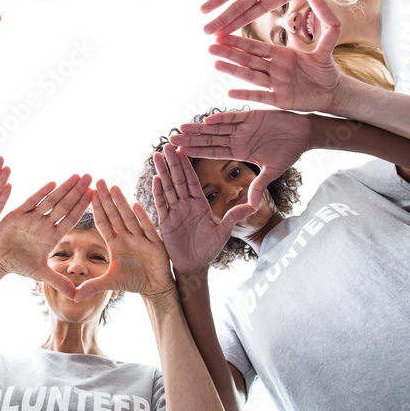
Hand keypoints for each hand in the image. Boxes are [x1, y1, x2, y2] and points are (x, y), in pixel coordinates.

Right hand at [0, 174, 92, 297]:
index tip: (95, 195)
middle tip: (92, 177)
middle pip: (65, 205)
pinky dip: (42, 193)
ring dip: (64, 188)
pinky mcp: (18, 214)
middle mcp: (45, 224)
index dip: (83, 207)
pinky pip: (32, 201)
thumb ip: (59, 282)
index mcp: (52, 236)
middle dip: (78, 192)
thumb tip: (77, 296)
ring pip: (52, 200)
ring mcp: (32, 217)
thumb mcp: (41, 275)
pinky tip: (53, 183)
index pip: (71, 219)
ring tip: (78, 176)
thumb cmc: (19, 265)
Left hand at [73, 180, 174, 302]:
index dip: (96, 209)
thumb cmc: (133, 282)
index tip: (88, 194)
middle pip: (114, 215)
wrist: (155, 288)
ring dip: (121, 203)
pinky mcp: (154, 245)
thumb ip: (92, 286)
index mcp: (115, 244)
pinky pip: (147, 229)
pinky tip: (135, 205)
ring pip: (129, 218)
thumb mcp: (110, 283)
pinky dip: (142, 218)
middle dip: (106, 199)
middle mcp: (127, 238)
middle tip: (98, 181)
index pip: (103, 223)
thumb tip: (73, 295)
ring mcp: (141, 239)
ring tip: (114, 188)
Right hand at [151, 146, 254, 273]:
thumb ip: (234, 216)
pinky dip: (158, 191)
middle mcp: (186, 204)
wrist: (195, 266)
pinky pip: (161, 204)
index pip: (193, 180)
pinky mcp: (165, 221)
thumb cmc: (210, 249)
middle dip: (173, 162)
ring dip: (163, 171)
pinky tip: (156, 178)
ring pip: (168, 187)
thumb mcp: (224, 231)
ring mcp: (175, 211)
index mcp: (200, 203)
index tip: (185, 148)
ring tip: (157, 155)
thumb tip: (253, 205)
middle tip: (167, 144)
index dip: (188, 165)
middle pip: (178, 179)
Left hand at [171, 110, 310, 211]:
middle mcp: (237, 138)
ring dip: (200, 128)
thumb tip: (251, 207)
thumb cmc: (289, 151)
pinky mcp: (253, 115)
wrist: (304, 132)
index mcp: (239, 151)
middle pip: (209, 139)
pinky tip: (207, 121)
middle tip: (170, 140)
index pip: (212, 152)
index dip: (196, 152)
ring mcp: (243, 126)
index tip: (178, 154)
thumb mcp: (272, 172)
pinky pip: (235, 117)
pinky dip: (222, 119)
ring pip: (217, 127)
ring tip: (181, 128)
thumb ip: (258, 186)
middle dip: (190, 140)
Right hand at [210, 33, 342, 112]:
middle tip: (210, 47)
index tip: (222, 35)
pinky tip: (230, 92)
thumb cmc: (326, 71)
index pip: (256, 47)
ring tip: (215, 64)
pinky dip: (246, 95)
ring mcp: (275, 84)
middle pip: (248, 60)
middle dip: (229, 53)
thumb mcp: (326, 51)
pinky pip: (260, 97)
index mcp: (282, 55)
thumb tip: (334, 17)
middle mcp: (274, 68)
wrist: (332, 93)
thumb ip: (328, 35)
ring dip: (233, 70)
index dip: (239, 41)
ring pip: (250, 76)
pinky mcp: (280, 100)